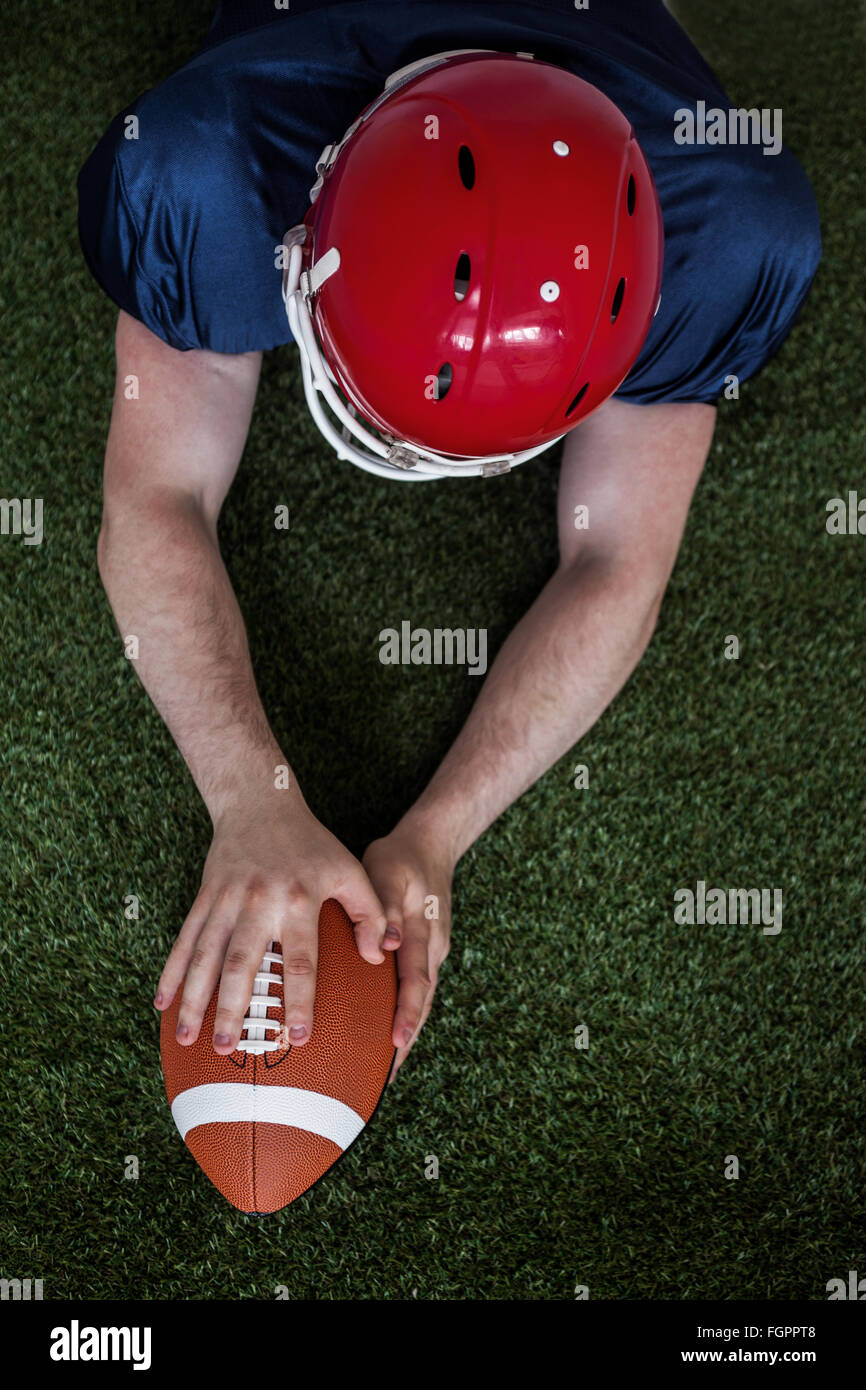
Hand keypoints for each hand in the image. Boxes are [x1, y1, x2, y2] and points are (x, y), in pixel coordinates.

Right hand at [155, 799, 388, 1053]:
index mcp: (298, 899)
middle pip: (242, 963)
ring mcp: (226, 899)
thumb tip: (382, 957)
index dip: (301, 999)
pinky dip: (170, 971)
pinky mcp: (204, 897)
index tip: (301, 1036)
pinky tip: (161, 1002)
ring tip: (185, 1038)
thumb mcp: (349, 869)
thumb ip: (371, 913)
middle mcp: (258, 902)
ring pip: (204, 956)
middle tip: (228, 1050)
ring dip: (193, 998)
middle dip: (232, 1009)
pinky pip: (184, 939)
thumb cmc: (311, 843)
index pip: (301, 958)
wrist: (259, 801)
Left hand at [363, 826, 452, 1078]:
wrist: (431, 844)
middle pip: (422, 1001)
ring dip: (408, 1031)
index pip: (415, 981)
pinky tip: (392, 1032)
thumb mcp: (387, 871)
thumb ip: (387, 906)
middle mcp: (433, 948)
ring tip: (388, 1069)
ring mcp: (433, 951)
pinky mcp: (426, 951)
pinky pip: (418, 988)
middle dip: (407, 1039)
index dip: (406, 1014)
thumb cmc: (400, 857)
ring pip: (422, 999)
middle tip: (387, 1076)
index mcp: (424, 933)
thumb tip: (388, 943)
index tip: (395, 1044)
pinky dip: (408, 1013)